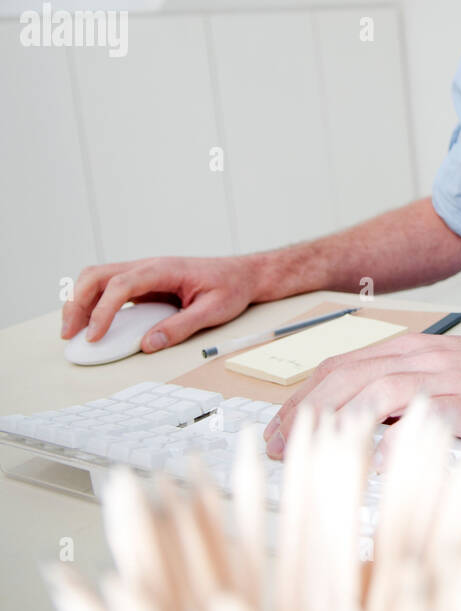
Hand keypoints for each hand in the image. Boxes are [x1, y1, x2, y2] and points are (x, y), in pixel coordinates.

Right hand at [60, 255, 258, 351]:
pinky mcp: (143, 283)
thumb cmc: (230, 288)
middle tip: (70, 334)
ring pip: (98, 278)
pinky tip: (90, 324)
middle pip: (97, 275)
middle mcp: (148, 266)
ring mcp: (143, 273)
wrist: (241, 274)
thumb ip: (181, 327)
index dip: (102, 310)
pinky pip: (109, 288)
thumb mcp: (213, 311)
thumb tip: (149, 344)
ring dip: (80, 302)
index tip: (95, 336)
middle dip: (77, 302)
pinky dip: (93, 303)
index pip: (121, 284)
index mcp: (164, 269)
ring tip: (73, 332)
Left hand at [263, 330, 460, 457]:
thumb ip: (398, 388)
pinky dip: (398, 440)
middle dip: (304, 414)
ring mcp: (448, 380)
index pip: (337, 367)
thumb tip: (347, 422)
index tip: (275, 431)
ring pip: (377, 391)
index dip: (299, 400)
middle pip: (346, 377)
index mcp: (409, 349)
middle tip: (280, 449)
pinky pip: (429, 420)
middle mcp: (422, 358)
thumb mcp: (442, 371)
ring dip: (336, 424)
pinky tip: (376, 462)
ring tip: (313, 454)